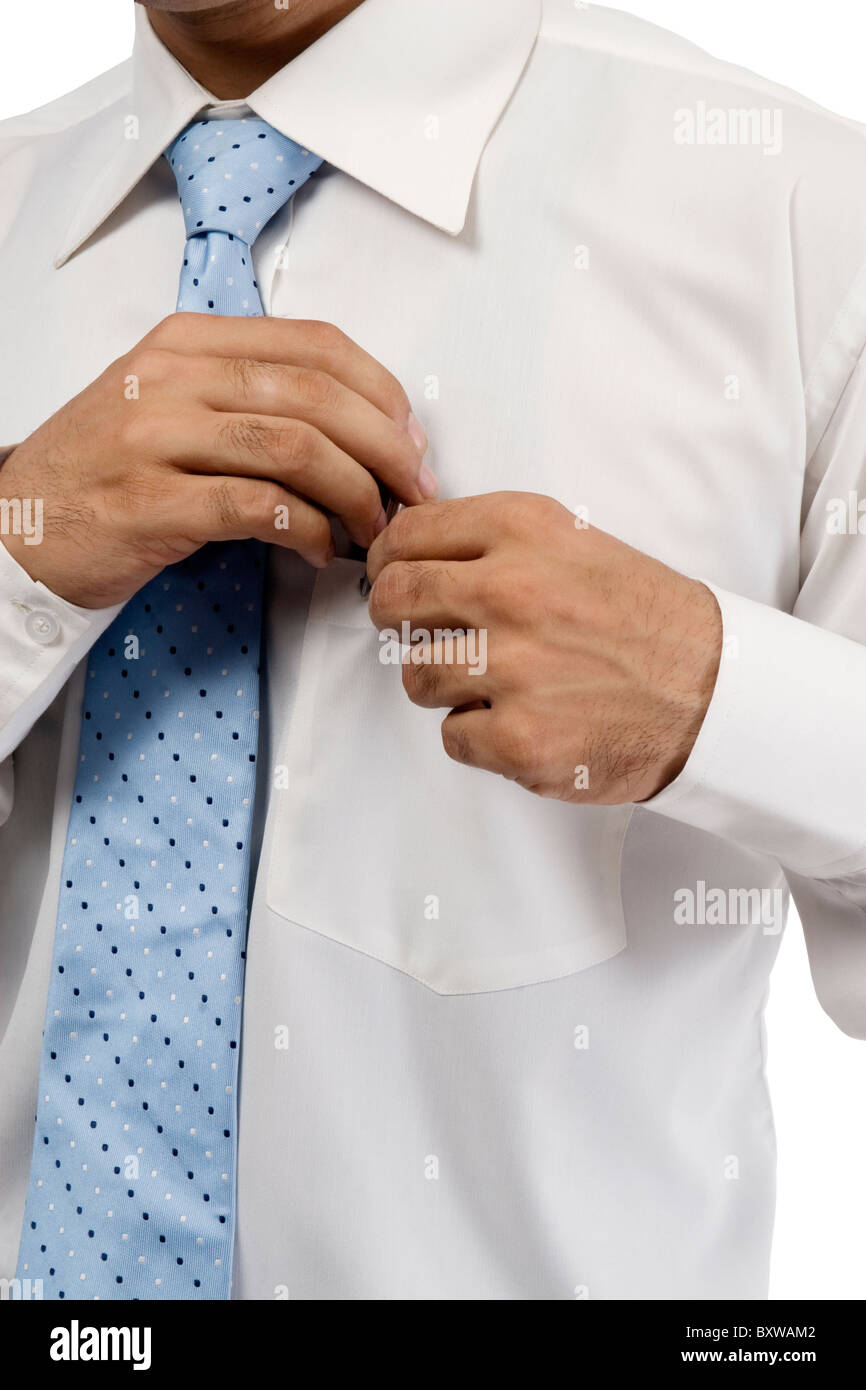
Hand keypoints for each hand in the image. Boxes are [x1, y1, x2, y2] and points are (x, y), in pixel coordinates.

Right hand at [0, 313, 434, 607]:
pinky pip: (257, 508)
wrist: (14, 527)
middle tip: (411, 492)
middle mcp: (172, 377)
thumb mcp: (168, 403)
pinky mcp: (150, 503)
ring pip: (295, 449)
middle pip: (316, 396)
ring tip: (371, 529)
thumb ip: (250, 397)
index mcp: (186, 343)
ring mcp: (155, 438)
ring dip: (354, 495)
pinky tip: (319, 551)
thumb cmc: (103, 472)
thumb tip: (361, 426)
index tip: (410, 436)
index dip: (380, 390)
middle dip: (385, 449)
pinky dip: (306, 532)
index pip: (313, 344)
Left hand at [366, 493, 722, 803]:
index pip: (405, 536)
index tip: (396, 579)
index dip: (390, 563)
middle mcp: (511, 592)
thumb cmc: (639, 618)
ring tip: (497, 682)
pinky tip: (524, 718)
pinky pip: (450, 736)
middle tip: (429, 634)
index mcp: (521, 531)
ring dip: (446, 684)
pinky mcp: (519, 738)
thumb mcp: (569, 542)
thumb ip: (488, 541)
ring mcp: (513, 668)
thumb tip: (403, 552)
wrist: (711, 689)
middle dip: (399, 622)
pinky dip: (479, 735)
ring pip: (415, 676)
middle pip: (393, 602)